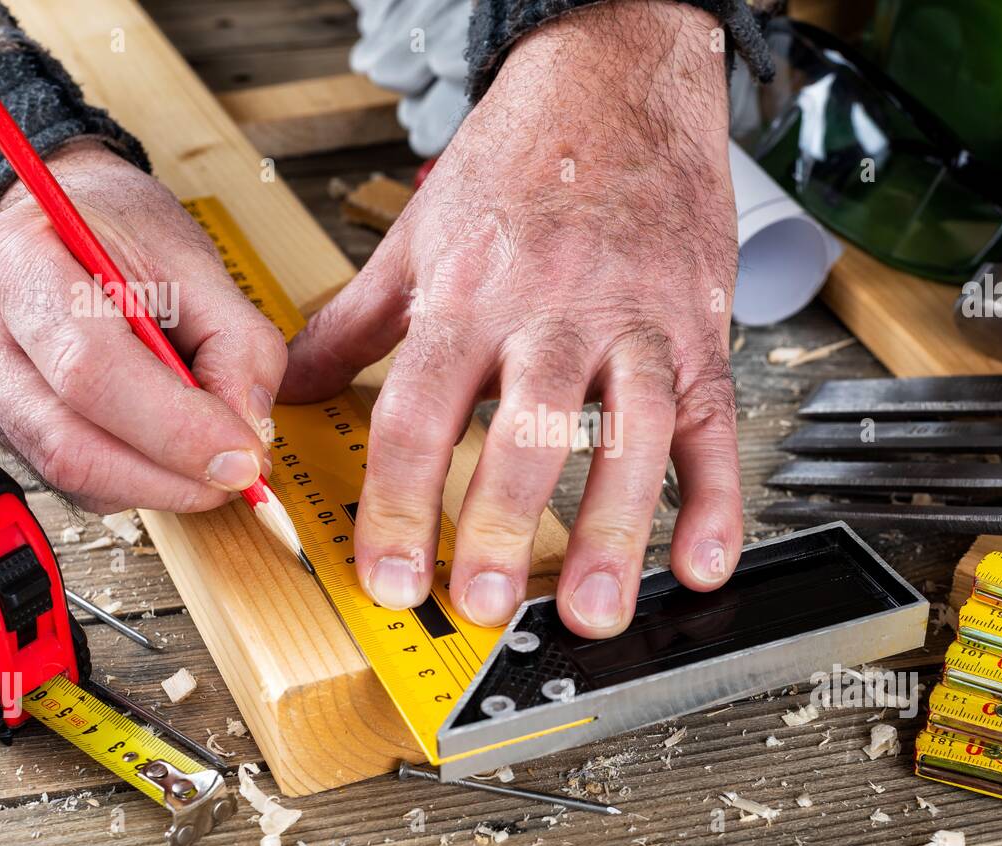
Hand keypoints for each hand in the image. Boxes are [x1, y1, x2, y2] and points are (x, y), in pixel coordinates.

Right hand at [0, 142, 286, 513]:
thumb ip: (240, 346)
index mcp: (22, 266)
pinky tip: (169, 455)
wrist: (59, 223)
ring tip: (211, 462)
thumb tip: (248, 434)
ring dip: (158, 486)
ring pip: (70, 476)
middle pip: (70, 443)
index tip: (244, 455)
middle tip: (239, 474)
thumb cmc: (121, 233)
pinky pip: (70, 482)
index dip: (177, 429)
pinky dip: (135, 482)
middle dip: (171, 476)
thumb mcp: (198, 263)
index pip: (91, 370)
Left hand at [282, 0, 741, 637]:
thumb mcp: (420, 236)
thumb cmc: (522, 162)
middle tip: (483, 603)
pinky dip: (714, 498)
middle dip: (502, 521)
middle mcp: (554, 310)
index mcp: (473, 293)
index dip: (399, 499)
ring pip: (631, 430)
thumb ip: (353, 323)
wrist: (619, 81)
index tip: (389, 575)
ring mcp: (636, 323)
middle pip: (528, 425)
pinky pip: (714, 423)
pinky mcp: (698, 333)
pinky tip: (701, 561)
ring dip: (612, 527)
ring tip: (593, 609)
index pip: (421, 409)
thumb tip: (287, 386)